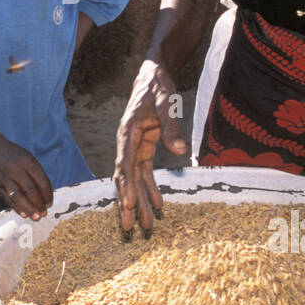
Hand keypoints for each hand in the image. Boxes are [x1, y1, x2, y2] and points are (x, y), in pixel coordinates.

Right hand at [0, 131, 52, 219]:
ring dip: (29, 209)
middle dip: (39, 204)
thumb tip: (45, 193)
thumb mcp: (26, 157)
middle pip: (31, 190)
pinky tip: (23, 213)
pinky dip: (16, 208)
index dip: (47, 195)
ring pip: (19, 196)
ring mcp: (4, 178)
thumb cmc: (11, 155)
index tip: (49, 203)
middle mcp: (15, 169)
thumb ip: (36, 173)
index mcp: (27, 161)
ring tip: (36, 216)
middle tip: (44, 213)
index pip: (41, 181)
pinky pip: (8, 199)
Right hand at [113, 61, 179, 238]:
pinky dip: (150, 189)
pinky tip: (158, 205)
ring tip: (145, 225)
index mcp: (127, 132)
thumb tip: (180, 150)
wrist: (154, 76)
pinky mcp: (143, 148)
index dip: (126, 184)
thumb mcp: (167, 104)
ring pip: (134, 180)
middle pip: (125, 178)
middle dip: (127, 203)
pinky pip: (144, 173)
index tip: (129, 203)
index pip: (125, 163)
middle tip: (129, 227)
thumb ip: (172, 126)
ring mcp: (134, 147)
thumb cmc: (158, 88)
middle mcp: (126, 143)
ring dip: (139, 202)